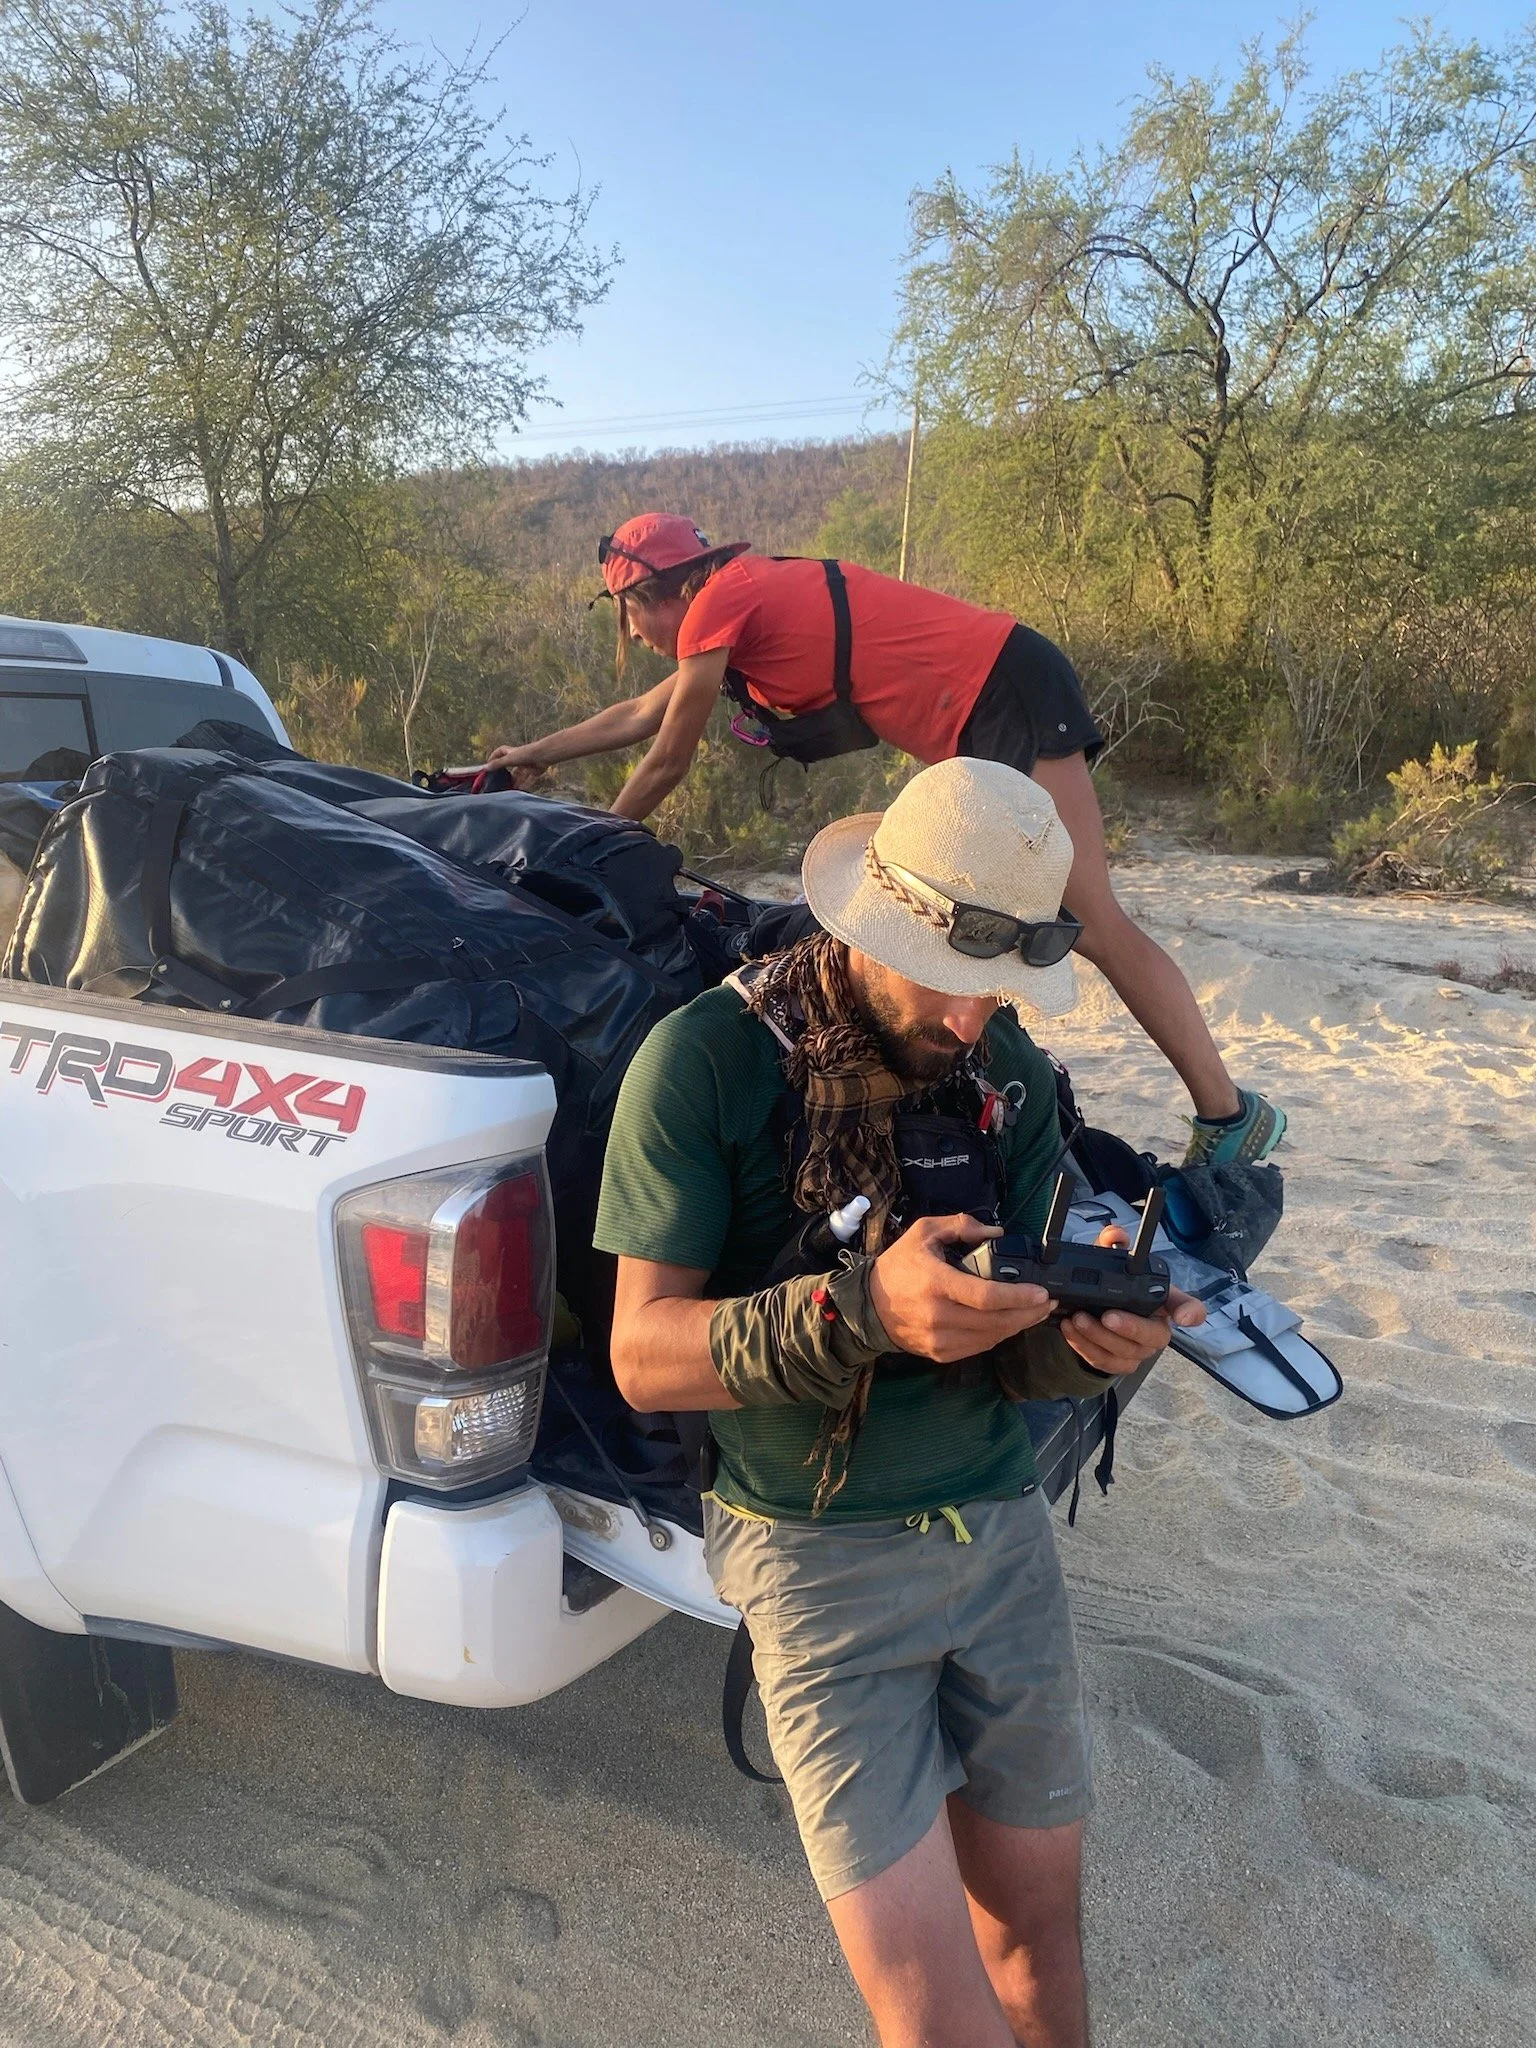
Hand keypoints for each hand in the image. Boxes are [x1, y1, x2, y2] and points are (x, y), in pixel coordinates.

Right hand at [483, 743, 546, 789]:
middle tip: (500, 783)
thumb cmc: (526, 753)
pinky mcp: (535, 772)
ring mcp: (528, 765)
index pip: (501, 752)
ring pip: (520, 776)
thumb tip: (485, 768)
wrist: (544, 755)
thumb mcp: (509, 759)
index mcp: (512, 752)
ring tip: (508, 791)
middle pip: (511, 768)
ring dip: (515, 783)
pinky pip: (529, 781)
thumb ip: (498, 764)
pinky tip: (520, 792)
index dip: (495, 756)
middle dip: (506, 776)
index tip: (489, 763)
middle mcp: (520, 759)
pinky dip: (524, 786)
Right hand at [869, 1213, 1055, 1364]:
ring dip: (1018, 1326)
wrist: (868, 1305)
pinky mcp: (940, 1353)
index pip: (985, 1297)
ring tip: (1035, 1312)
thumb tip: (997, 1233)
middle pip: (996, 1321)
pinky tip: (1009, 1323)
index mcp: (936, 1283)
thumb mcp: (924, 1232)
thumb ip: (961, 1225)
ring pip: (991, 1337)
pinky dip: (998, 1336)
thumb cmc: (898, 1266)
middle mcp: (939, 1315)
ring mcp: (939, 1339)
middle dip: (1028, 1313)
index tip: (1041, 1292)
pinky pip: (979, 1348)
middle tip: (1047, 1302)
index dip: (1018, 1297)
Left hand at [1057, 1225, 1204, 1376]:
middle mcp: (1157, 1328)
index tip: (1185, 1317)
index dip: (1191, 1312)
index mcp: (1162, 1301)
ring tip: (1078, 1318)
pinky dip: (1086, 1347)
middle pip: (1156, 1336)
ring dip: (1099, 1337)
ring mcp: (1139, 1349)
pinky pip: (1106, 1362)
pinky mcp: (1120, 1364)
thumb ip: (1110, 1244)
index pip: (1188, 1307)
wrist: (1091, 1312)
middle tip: (1106, 1316)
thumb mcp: (1107, 1262)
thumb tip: (1114, 1235)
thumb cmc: (1110, 1287)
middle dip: (1130, 1327)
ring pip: (1127, 1352)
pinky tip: (1072, 1331)